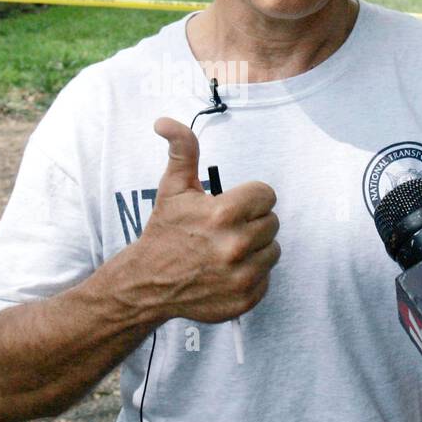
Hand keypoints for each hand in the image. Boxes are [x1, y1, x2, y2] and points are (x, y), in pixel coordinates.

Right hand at [128, 117, 279, 323]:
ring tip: (227, 249)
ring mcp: (242, 276)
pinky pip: (267, 277)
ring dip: (255, 248)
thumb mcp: (172, 188)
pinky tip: (227, 271)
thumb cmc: (165, 231)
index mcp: (223, 214)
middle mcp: (236, 246)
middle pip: (272, 222)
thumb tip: (165, 122)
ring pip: (273, 250)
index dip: (248, 198)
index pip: (266, 195)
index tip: (229, 206)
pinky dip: (252, 274)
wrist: (148, 283)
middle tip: (225, 229)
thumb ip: (181, 150)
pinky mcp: (246, 299)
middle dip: (251, 222)